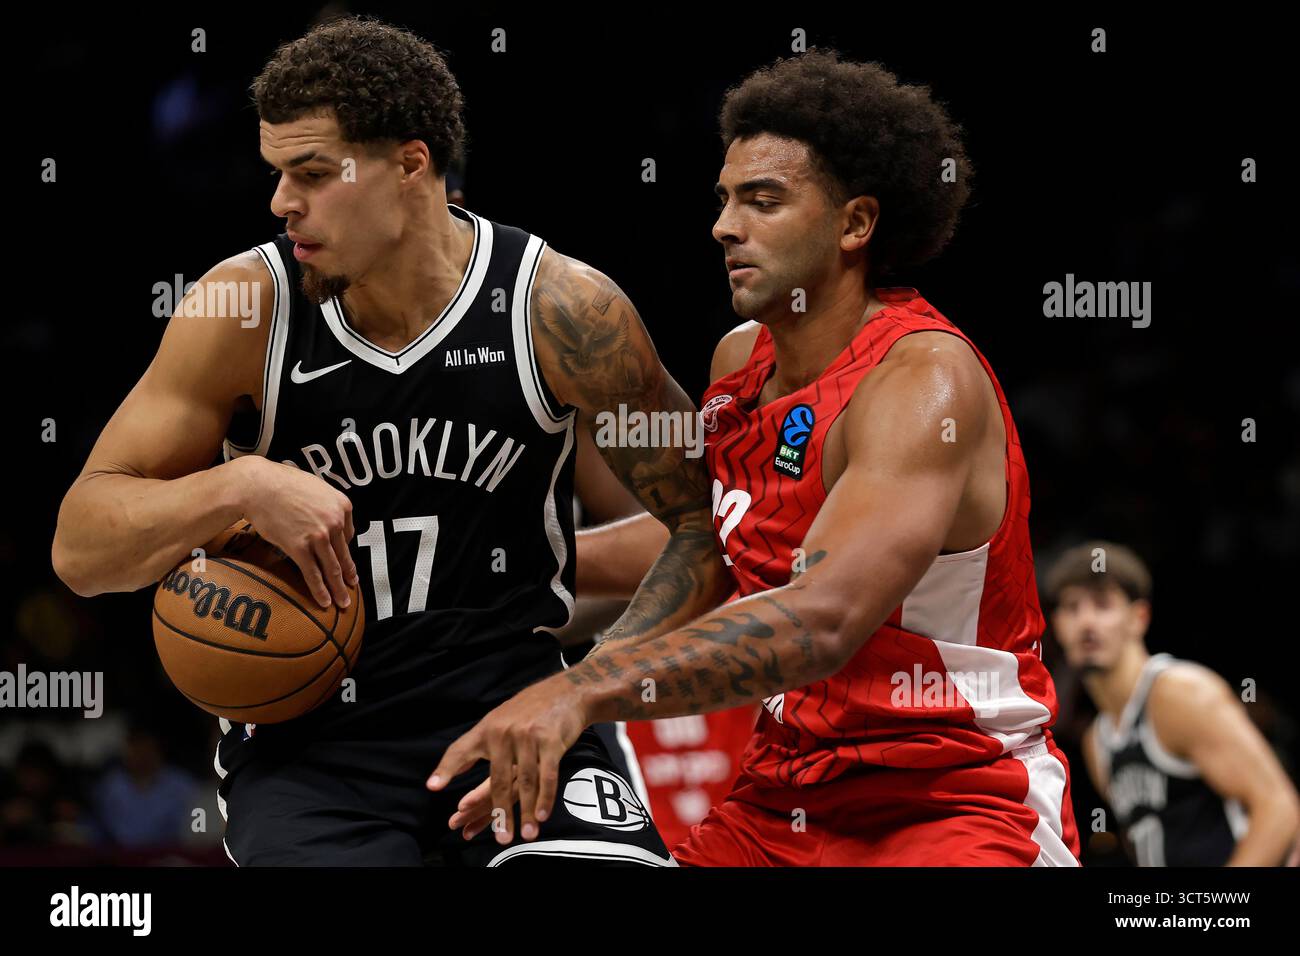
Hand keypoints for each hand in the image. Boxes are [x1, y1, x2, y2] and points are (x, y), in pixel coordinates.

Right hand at [231, 455, 358, 607]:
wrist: (258, 486)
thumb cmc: (283, 484)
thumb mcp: (317, 487)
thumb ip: (328, 505)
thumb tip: (329, 520)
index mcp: (342, 505)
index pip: (347, 535)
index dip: (344, 551)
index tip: (345, 563)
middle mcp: (335, 521)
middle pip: (344, 555)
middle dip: (349, 576)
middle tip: (352, 588)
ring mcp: (318, 536)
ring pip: (332, 568)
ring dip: (338, 589)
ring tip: (342, 602)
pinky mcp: (299, 547)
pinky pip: (313, 574)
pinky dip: (320, 590)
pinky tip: (324, 602)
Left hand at [428, 675, 589, 843]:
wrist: (566, 692)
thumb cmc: (529, 711)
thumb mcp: (498, 721)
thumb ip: (477, 746)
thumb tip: (450, 770)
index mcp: (486, 729)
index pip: (460, 750)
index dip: (447, 768)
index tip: (433, 787)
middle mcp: (504, 733)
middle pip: (498, 781)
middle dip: (499, 812)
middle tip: (501, 837)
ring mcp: (528, 737)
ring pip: (525, 782)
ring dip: (527, 813)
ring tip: (526, 834)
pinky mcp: (551, 741)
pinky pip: (547, 775)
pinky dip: (545, 798)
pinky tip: (542, 815)